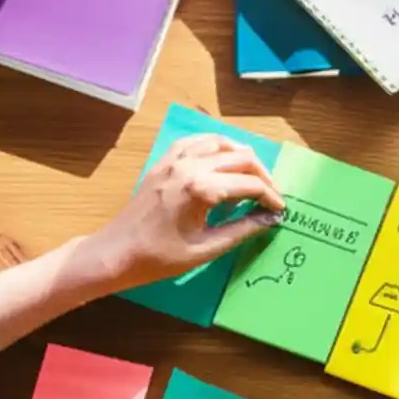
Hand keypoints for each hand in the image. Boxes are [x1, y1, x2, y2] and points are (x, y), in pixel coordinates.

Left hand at [74, 134, 285, 292]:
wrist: (118, 252)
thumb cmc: (161, 257)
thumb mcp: (207, 248)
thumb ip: (243, 229)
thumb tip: (271, 219)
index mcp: (202, 189)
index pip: (250, 184)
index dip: (270, 196)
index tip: (280, 210)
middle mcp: (190, 166)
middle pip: (241, 157)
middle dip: (262, 175)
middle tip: (271, 195)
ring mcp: (175, 160)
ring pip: (220, 142)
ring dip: (241, 156)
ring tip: (253, 175)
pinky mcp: (164, 161)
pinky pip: (196, 141)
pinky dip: (215, 146)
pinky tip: (223, 157)